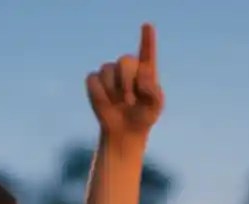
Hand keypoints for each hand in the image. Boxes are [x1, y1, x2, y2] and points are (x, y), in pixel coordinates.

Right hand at [86, 23, 162, 137]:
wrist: (125, 131)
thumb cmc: (143, 117)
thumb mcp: (155, 106)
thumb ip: (153, 90)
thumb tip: (143, 73)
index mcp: (145, 71)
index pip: (147, 51)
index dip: (147, 39)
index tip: (147, 26)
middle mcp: (128, 68)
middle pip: (125, 60)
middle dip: (127, 80)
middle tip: (130, 100)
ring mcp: (110, 73)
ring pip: (108, 69)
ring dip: (114, 90)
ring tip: (120, 103)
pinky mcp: (95, 81)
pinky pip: (94, 80)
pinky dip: (100, 94)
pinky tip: (107, 103)